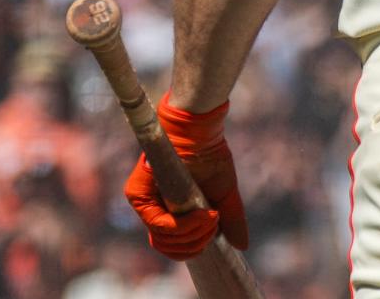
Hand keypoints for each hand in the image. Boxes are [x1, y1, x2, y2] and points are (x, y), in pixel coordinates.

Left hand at [124, 94, 247, 259]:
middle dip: (195, 243)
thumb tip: (242, 246)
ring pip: (162, 239)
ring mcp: (142, 204)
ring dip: (193, 234)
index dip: (194, 247)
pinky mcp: (137, 196)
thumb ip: (230, 220)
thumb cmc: (211, 158)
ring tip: (212, 217)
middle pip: (166, 247)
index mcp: (167, 212)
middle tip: (215, 225)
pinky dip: (184, 225)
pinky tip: (205, 214)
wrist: (200, 133)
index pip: (172, 245)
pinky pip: (158, 224)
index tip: (215, 235)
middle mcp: (151, 210)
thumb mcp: (224, 195)